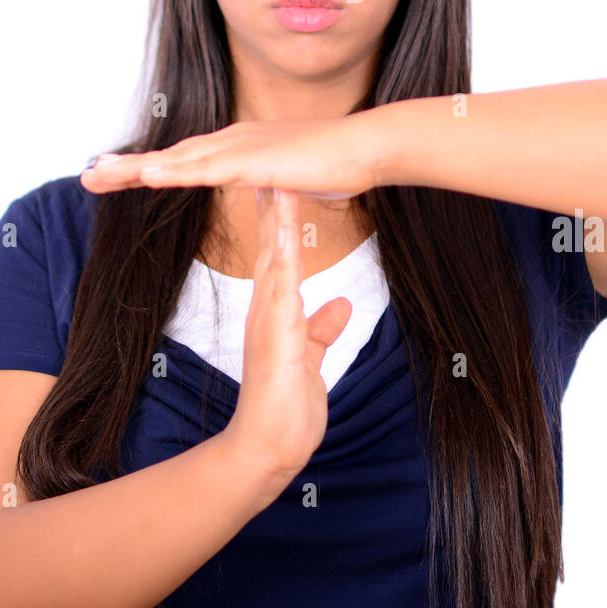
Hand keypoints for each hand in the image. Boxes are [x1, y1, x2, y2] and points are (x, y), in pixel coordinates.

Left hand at [78, 112, 383, 198]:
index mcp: (238, 146)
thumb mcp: (290, 176)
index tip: (114, 174)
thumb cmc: (337, 162)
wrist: (367, 148)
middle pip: (170, 157)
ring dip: (136, 168)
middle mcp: (232, 140)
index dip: (147, 168)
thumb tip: (265, 187)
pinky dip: (176, 173)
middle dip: (126, 167)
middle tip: (86, 175)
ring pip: (178, 161)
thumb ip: (270, 180)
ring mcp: (242, 148)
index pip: (183, 159)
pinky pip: (208, 170)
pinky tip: (150, 177)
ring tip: (98, 175)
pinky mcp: (256, 162)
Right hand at [218, 188, 352, 490]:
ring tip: (276, 179)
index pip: (278, 254)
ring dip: (276, 220)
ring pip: (273, 258)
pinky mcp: (278, 336)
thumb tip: (339, 305)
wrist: (267, 448)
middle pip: (271, 245)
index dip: (280, 217)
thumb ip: (321, 330)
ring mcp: (270, 320)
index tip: (280, 180)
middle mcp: (268, 308)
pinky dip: (283, 258)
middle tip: (268, 159)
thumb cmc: (286, 408)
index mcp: (275, 311)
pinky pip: (281, 289)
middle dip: (271, 203)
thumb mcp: (311, 360)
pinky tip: (285, 233)